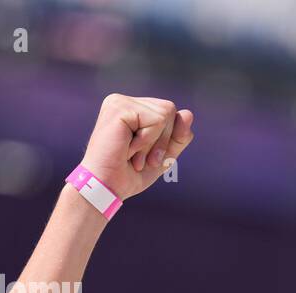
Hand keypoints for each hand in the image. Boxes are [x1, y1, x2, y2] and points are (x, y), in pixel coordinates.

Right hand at [78, 94, 194, 201]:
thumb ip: (178, 137)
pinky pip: (156, 120)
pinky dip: (147, 141)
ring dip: (153, 143)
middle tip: (138, 158)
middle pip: (169, 110)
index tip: (145, 158)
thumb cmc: (129, 174)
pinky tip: (127, 148)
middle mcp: (124, 102)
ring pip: (165, 114)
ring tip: (132, 154)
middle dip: (162, 141)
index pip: (170, 114)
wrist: (106, 187)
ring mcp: (120, 102)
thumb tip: (189, 113)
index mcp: (132, 110)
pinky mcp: (119, 107)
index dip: (166, 140)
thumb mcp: (163, 157)